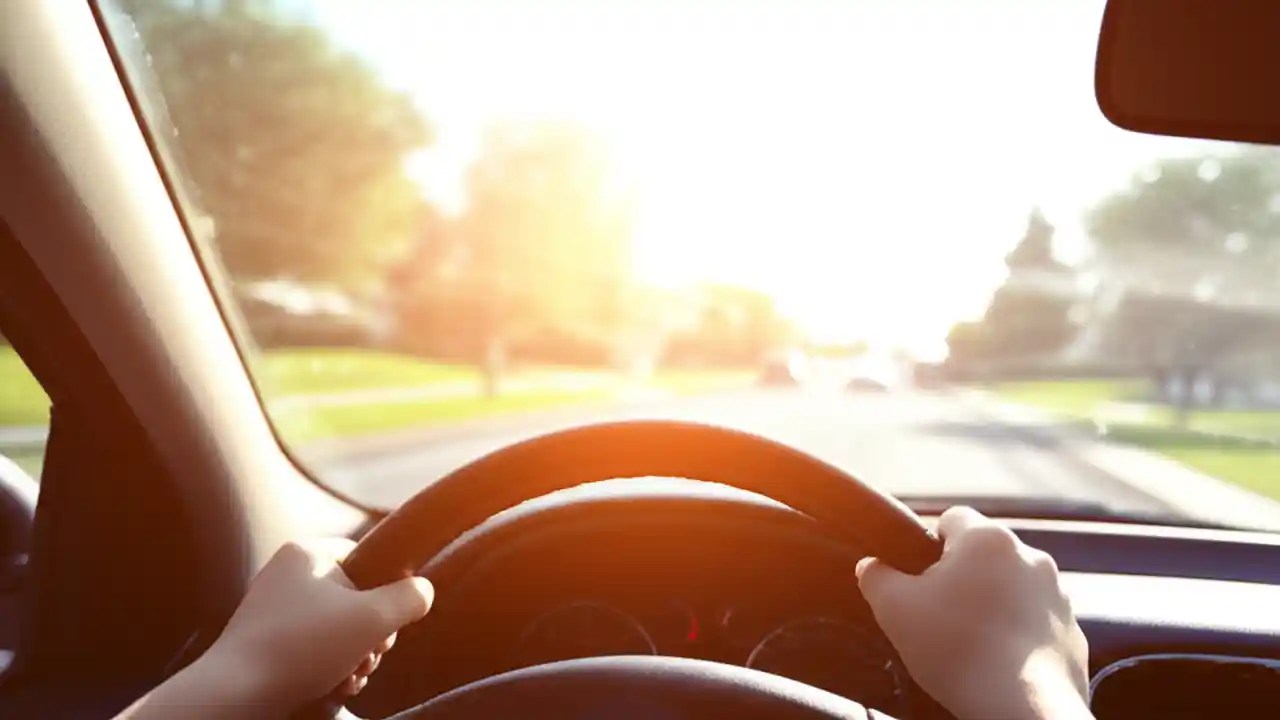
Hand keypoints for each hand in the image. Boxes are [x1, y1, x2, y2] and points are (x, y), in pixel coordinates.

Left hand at [201, 538, 432, 714]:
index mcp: (307, 553)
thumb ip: (409, 599)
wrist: (236, 693)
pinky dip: (328, 669)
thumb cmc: (305, 646)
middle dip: (371, 636)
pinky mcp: (264, 644)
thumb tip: (423, 591)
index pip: (365, 559)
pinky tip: (333, 688)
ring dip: (354, 657)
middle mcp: (286, 575)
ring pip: (336, 630)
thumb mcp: (373, 618)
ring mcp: (273, 611)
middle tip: (369, 657)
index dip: (386, 592)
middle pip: (354, 599)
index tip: (387, 624)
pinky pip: (311, 649)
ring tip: (349, 678)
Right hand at [856, 507, 1090, 719]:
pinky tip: (1001, 661)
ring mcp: (1059, 594)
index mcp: (987, 539)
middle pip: (985, 553)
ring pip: (1014, 586)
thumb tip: (871, 567)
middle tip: (940, 612)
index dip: (930, 543)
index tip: (920, 577)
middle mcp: (1031, 556)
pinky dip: (1020, 632)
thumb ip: (877, 578)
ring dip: (995, 602)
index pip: (952, 518)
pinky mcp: (1075, 631)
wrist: (1023, 706)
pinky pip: (1038, 621)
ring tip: (972, 641)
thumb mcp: (895, 609)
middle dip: (964, 576)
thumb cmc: (956, 648)